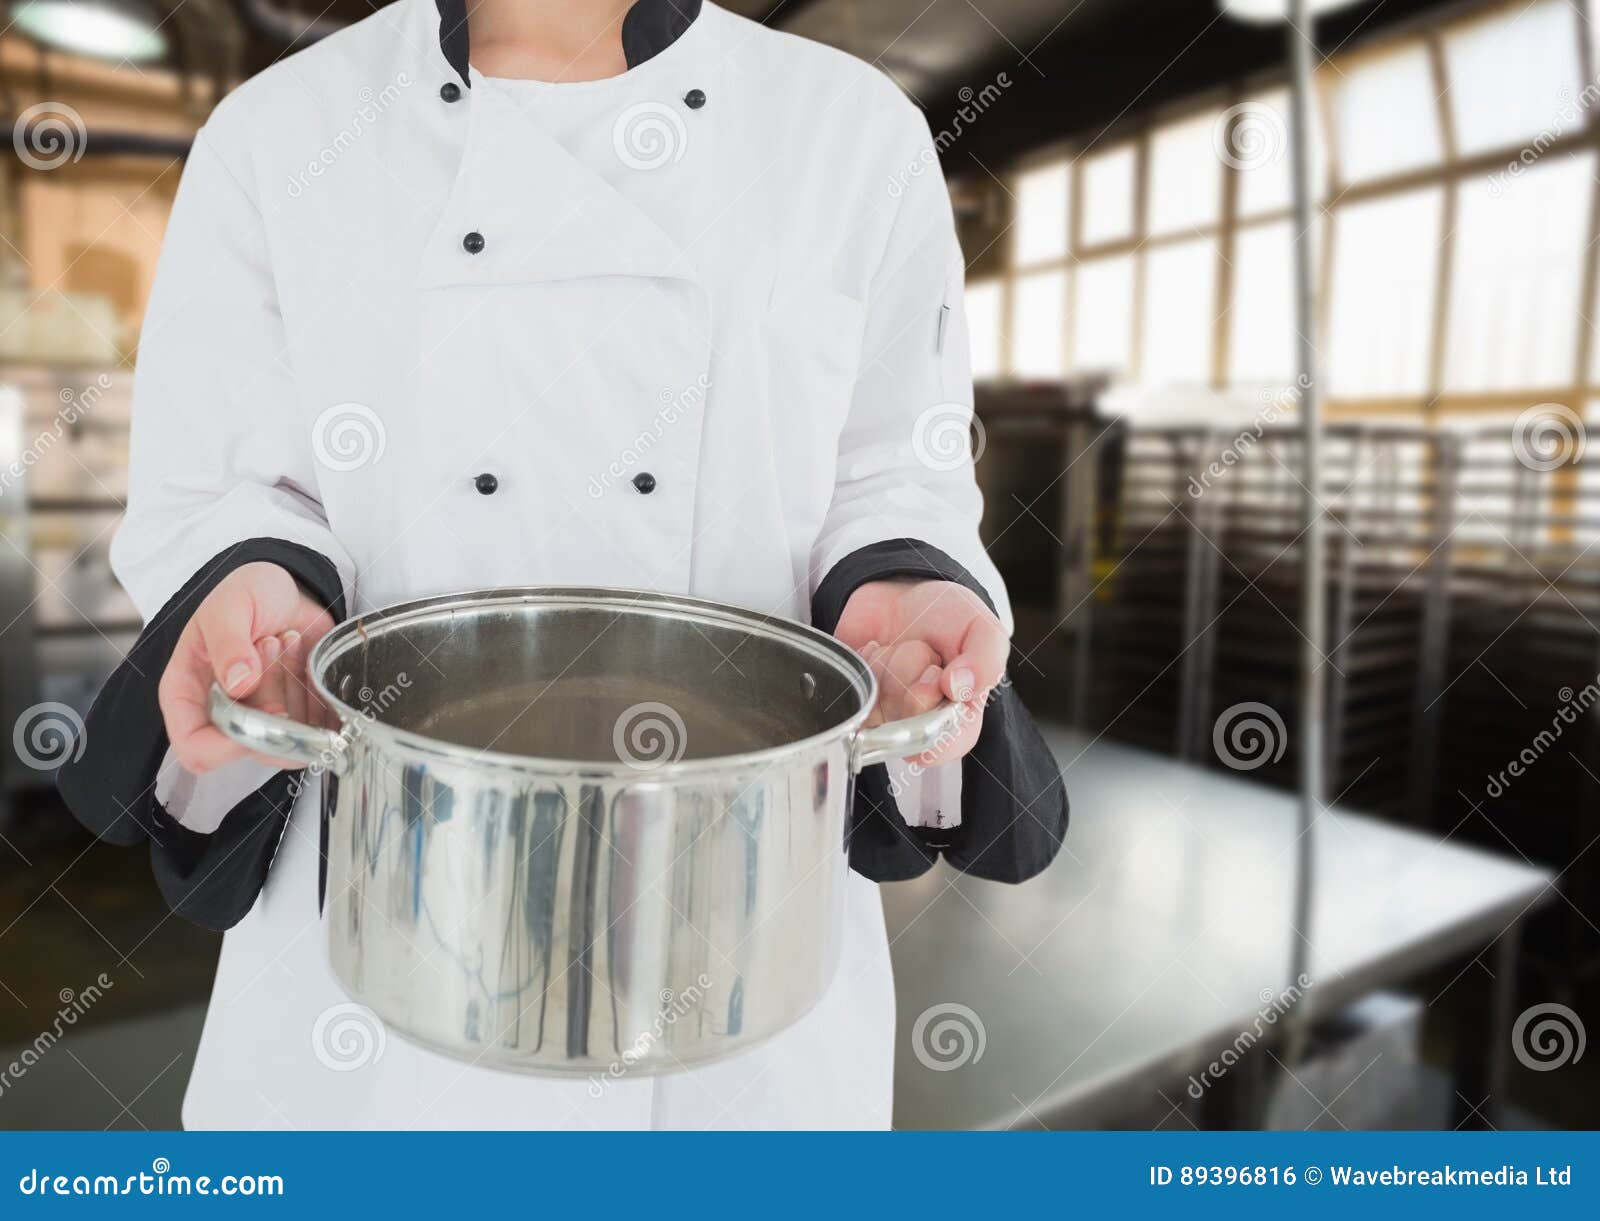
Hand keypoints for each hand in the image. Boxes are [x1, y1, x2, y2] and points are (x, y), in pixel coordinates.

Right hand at [158, 561, 335, 772]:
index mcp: (187, 693)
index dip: (226, 745)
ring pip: (284, 738)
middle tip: (270, 645)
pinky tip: (301, 653)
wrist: (288, 589)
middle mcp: (221, 714)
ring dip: (292, 687)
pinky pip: (313, 726)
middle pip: (249, 744)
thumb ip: (229, 645)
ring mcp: (259, 717)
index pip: (196, 748)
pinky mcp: (295, 715)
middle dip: (271, 698)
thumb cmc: (248, 594)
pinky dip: (314, 691)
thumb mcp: (228, 607)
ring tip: (284, 640)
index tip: (261, 715)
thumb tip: (239, 685)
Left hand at [832, 578, 1007, 764]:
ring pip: (877, 699)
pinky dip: (866, 659)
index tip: (940, 673)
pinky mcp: (857, 703)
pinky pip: (851, 689)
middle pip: (905, 715)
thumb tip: (960, 689)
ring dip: (889, 660)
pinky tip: (879, 651)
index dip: (933, 703)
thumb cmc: (948, 619)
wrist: (906, 595)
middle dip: (911, 670)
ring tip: (902, 649)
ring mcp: (885, 716)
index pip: (940, 746)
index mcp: (960, 723)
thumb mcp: (982, 629)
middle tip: (925, 652)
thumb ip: (986, 661)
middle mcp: (921, 726)